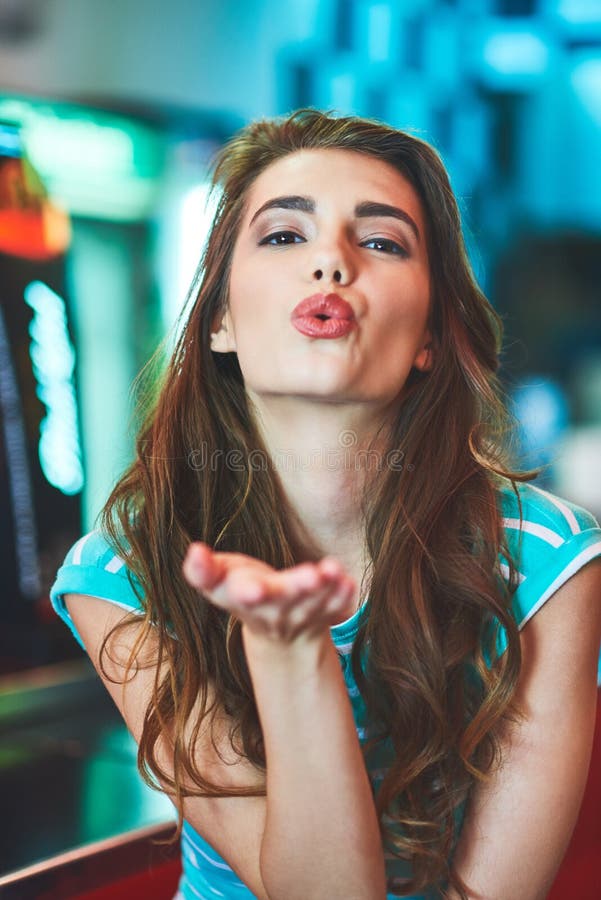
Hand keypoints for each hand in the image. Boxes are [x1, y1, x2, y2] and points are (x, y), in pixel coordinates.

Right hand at [182, 543, 356, 641]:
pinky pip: (333, 609)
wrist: (274, 629)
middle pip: (282, 600)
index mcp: (238, 598)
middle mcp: (269, 612)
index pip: (237, 596)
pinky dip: (341, 598)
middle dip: (295, 588)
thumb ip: (203, 570)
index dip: (247, 593)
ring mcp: (297, 617)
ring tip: (333, 570)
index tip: (253, 588)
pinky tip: (348, 583)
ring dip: (324, 589)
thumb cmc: (240, 588)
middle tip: (310, 575)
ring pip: (311, 604)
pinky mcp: (321, 616)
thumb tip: (194, 551)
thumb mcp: (218, 580)